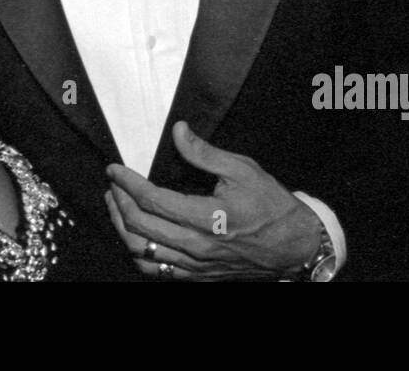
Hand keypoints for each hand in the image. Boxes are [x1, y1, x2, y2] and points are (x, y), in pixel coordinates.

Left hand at [105, 121, 321, 279]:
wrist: (295, 246)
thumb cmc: (271, 206)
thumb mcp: (242, 170)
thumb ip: (204, 153)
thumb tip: (178, 131)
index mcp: (206, 218)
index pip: (152, 201)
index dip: (128, 183)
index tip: (115, 169)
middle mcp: (196, 246)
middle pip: (140, 228)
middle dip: (119, 203)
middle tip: (113, 185)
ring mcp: (195, 266)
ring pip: (143, 253)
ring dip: (122, 229)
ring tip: (117, 208)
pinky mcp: (198, 276)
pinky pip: (158, 272)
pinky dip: (140, 254)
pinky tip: (136, 237)